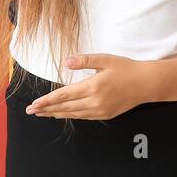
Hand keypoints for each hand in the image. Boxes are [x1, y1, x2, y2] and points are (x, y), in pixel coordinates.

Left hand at [24, 54, 158, 119]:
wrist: (146, 83)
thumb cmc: (126, 68)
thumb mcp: (105, 59)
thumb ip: (84, 61)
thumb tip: (66, 62)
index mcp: (92, 86)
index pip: (63, 95)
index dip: (47, 100)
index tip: (34, 104)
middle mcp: (94, 101)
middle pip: (64, 108)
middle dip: (46, 110)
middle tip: (31, 111)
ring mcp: (100, 110)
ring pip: (73, 114)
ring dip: (56, 114)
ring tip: (42, 114)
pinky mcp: (105, 115)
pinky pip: (83, 117)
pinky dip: (71, 115)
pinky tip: (63, 114)